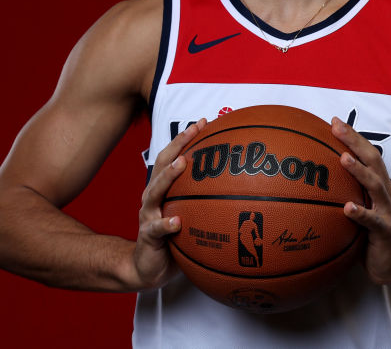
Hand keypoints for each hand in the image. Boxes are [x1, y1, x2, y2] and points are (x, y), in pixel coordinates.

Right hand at [133, 118, 206, 288]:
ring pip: (154, 192)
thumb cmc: (174, 240)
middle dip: (177, 145)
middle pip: (161, 165)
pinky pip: (156, 229)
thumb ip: (207, 202)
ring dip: (168, 176)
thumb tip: (243, 189)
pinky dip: (166, 224)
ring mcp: (148, 216)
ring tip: (181, 164)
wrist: (147, 267)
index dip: (185, 139)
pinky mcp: (148, 236)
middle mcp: (153, 198)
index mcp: (164, 191)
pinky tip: (177, 222)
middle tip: (193, 130)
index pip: (172, 157)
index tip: (204, 122)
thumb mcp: (191, 217)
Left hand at [331, 116, 390, 285]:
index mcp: (380, 185)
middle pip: (373, 160)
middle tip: (337, 128)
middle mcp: (386, 193)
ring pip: (375, 185)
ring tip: (343, 159)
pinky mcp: (386, 231)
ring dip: (359, 171)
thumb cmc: (372, 234)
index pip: (367, 154)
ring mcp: (387, 211)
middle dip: (355, 142)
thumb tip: (314, 183)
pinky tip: (347, 208)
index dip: (353, 137)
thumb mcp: (360, 209)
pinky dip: (361, 213)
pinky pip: (372, 221)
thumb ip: (345, 194)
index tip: (334, 121)